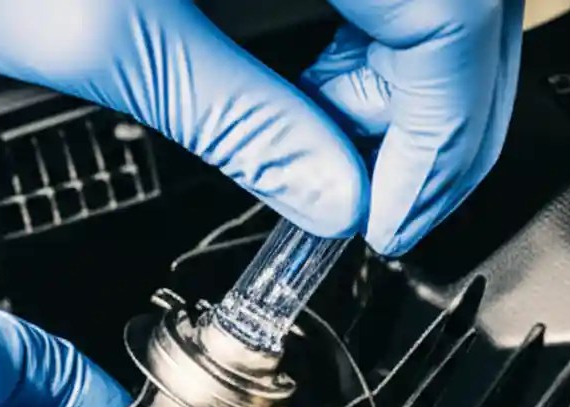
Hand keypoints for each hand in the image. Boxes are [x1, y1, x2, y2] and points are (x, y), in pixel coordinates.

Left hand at [0, 0, 522, 255]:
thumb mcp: (107, 36)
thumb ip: (239, 121)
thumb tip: (332, 198)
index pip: (452, 27)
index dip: (439, 144)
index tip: (388, 222)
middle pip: (463, 6)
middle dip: (428, 118)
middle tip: (366, 201)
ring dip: (397, 74)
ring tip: (321, 145)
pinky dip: (363, 25)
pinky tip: (311, 72)